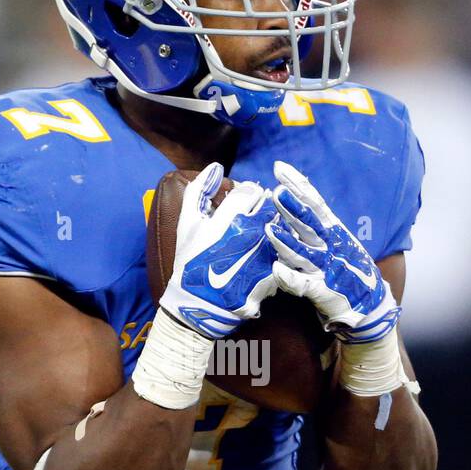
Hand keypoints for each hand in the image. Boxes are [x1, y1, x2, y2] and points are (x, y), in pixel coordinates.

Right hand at [160, 162, 278, 338]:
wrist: (200, 302)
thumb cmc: (190, 261)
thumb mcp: (188, 224)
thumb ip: (199, 191)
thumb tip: (215, 167)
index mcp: (232, 214)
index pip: (251, 190)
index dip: (245, 196)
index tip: (239, 205)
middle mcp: (254, 229)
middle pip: (270, 206)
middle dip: (261, 209)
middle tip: (249, 221)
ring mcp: (267, 250)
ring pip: (280, 227)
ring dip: (271, 228)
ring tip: (255, 239)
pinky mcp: (275, 270)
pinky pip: (283, 251)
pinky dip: (275, 250)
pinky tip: (260, 257)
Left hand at [264, 161, 399, 342]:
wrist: (370, 304)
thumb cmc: (347, 270)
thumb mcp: (334, 240)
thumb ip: (314, 223)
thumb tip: (292, 200)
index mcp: (332, 231)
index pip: (313, 203)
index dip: (297, 186)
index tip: (280, 168)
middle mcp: (329, 246)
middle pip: (309, 224)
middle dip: (293, 209)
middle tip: (277, 192)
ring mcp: (326, 268)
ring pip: (303, 253)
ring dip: (287, 242)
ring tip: (270, 230)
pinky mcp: (322, 291)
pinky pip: (304, 284)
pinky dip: (291, 277)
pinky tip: (277, 269)